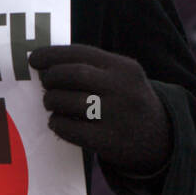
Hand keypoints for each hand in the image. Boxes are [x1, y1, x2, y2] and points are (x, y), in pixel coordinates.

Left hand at [29, 44, 171, 172]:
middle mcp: (123, 89)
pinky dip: (57, 124)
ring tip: (51, 103)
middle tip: (45, 84)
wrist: (161, 139)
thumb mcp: (122, 79)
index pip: (81, 53)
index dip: (52, 55)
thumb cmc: (128, 103)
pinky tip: (57, 122)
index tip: (33, 59)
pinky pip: (70, 129)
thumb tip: (46, 65)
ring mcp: (117, 116)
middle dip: (51, 78)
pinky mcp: (109, 141)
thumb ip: (92, 69)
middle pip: (73, 75)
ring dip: (52, 101)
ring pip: (69, 102)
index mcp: (124, 68)